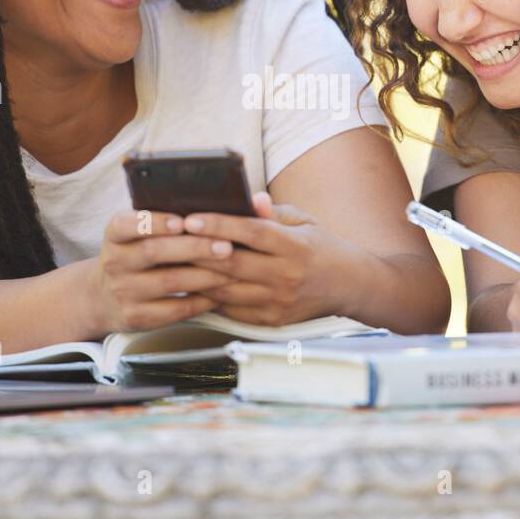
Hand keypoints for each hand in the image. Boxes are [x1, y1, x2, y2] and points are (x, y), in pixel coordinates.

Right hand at [84, 209, 237, 334]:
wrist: (103, 298)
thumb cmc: (134, 257)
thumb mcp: (134, 236)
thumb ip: (162, 222)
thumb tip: (210, 210)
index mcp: (115, 235)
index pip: (126, 224)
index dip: (155, 222)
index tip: (183, 221)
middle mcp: (115, 262)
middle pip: (155, 252)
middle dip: (195, 248)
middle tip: (227, 246)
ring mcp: (124, 291)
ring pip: (170, 282)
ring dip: (205, 275)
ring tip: (232, 270)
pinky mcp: (136, 317)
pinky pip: (174, 310)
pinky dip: (201, 301)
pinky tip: (219, 293)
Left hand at [184, 192, 353, 326]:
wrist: (349, 285)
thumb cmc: (322, 247)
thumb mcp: (304, 220)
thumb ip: (272, 212)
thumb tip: (249, 197)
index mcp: (295, 246)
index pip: (251, 233)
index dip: (219, 225)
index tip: (191, 219)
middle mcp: (286, 276)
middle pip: (232, 264)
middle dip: (197, 252)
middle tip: (170, 241)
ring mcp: (278, 302)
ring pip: (227, 291)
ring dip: (197, 277)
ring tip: (174, 263)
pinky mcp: (272, 320)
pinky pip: (232, 310)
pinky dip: (211, 298)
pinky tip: (195, 285)